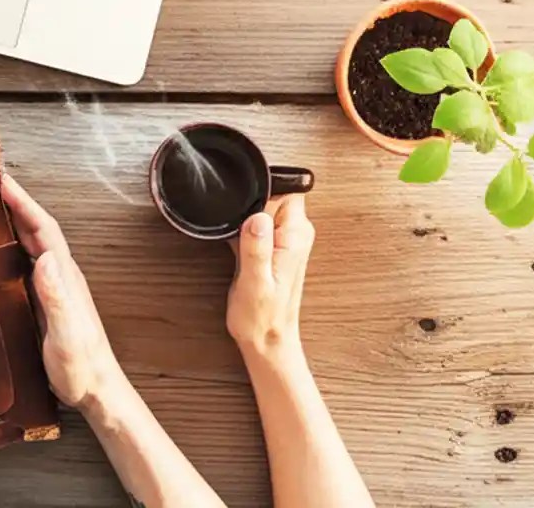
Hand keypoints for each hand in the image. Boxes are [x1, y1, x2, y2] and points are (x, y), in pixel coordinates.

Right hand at [1, 175, 126, 409]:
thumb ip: (58, 298)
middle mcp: (60, 276)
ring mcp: (53, 288)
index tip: (2, 181)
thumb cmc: (82, 368)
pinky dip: (9, 246)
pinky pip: (24, 263)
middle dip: (15, 201)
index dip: (23, 203)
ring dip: (12, 220)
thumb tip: (46, 259)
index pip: (43, 229)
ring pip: (30, 243)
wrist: (96, 391)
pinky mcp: (44, 301)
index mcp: (64, 277)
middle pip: (36, 228)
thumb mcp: (67, 335)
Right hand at [227, 194, 314, 363]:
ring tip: (241, 251)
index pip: (287, 192)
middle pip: (272, 196)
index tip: (247, 213)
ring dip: (245, 222)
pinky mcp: (270, 248)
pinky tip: (238, 254)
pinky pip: (255, 225)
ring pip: (262, 210)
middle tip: (242, 239)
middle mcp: (293, 236)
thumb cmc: (263, 319)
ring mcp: (283, 241)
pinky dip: (242, 232)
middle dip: (250, 207)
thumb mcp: (255, 283)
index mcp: (294, 238)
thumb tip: (257, 217)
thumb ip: (256, 248)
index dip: (263, 193)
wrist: (266, 341)